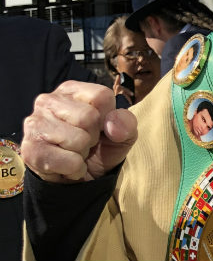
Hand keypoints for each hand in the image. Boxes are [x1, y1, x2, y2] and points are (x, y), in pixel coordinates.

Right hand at [21, 80, 137, 182]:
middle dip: (93, 136)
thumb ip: (126, 123)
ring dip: (83, 152)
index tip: (101, 126)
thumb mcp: (122, 132)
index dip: (108, 116)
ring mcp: (35, 124)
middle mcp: (48, 101)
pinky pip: (69, 161)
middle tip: (86, 142)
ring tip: (75, 151)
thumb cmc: (100, 146)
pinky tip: (66, 165)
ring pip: (77, 140)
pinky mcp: (30, 150)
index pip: (101, 95)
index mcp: (72, 90)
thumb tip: (113, 124)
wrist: (79, 178)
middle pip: (88, 117)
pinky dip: (75, 168)